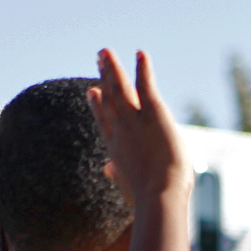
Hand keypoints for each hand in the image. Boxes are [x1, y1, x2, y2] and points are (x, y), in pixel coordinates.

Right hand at [86, 49, 189, 214]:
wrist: (158, 196)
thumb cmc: (147, 199)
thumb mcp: (128, 186)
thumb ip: (117, 174)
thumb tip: (107, 168)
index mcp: (116, 149)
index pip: (105, 122)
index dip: (98, 105)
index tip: (92, 91)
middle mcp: (121, 130)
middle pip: (109, 99)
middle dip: (104, 77)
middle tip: (98, 60)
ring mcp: (135, 120)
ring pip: (121, 88)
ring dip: (112, 68)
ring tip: (105, 51)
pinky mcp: (153, 114)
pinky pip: (146, 86)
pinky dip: (143, 69)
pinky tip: (140, 54)